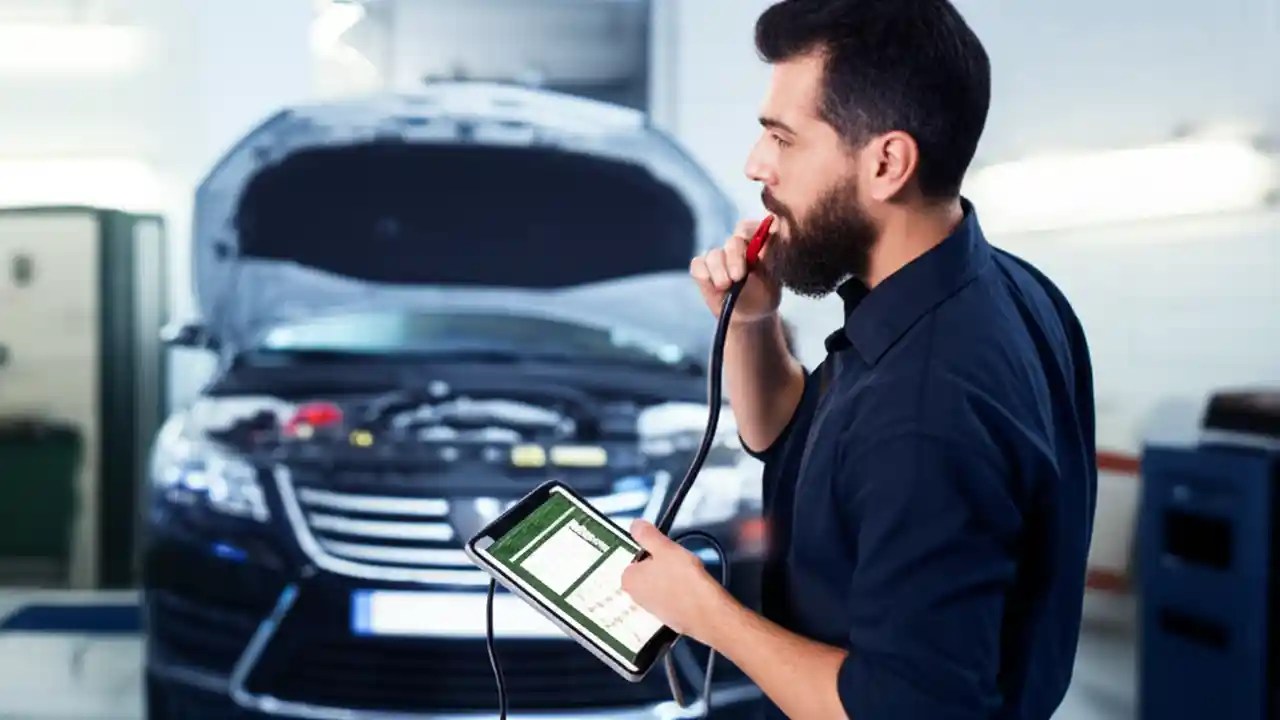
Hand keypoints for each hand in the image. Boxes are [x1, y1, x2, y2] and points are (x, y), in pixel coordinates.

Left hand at [620, 519, 728, 643]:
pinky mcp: (669, 619)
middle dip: (660, 566)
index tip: (664, 550)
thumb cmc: (684, 580)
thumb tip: (635, 525)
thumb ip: (647, 535)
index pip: (634, 558)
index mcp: (628, 579)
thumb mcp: (665, 547)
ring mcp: (652, 610)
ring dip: (671, 579)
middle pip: (646, 572)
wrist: (707, 613)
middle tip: (677, 562)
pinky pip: (672, 599)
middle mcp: (635, 597)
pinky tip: (692, 589)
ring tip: (687, 576)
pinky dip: (680, 593)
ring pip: (660, 585)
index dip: (650, 552)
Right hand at [690, 217, 781, 323]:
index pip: (749, 228)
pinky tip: (715, 288)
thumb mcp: (772, 276)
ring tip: (726, 287)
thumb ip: (770, 253)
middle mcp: (736, 245)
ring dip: (718, 271)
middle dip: (734, 259)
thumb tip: (773, 229)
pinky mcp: (702, 268)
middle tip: (738, 277)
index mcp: (755, 241)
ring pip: (713, 255)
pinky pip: (698, 265)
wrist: (749, 315)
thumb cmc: (764, 294)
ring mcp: (718, 256)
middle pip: (732, 242)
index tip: (753, 253)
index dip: (749, 236)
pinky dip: (705, 276)